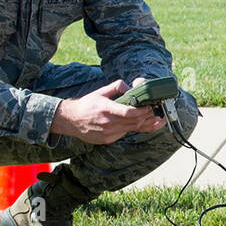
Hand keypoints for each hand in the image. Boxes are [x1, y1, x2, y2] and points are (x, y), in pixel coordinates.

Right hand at [49, 79, 164, 144]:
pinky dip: (131, 128)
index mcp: (106, 109)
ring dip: (143, 123)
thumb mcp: (100, 92)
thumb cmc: (87, 105)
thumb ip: (116, 86)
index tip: (150, 106)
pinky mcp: (107, 139)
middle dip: (147, 116)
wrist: (70, 120)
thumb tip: (130, 87)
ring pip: (131, 129)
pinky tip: (137, 123)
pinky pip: (124, 133)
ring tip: (152, 117)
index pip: (129, 112)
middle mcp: (108, 123)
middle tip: (154, 111)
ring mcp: (108, 133)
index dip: (142, 111)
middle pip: (134, 122)